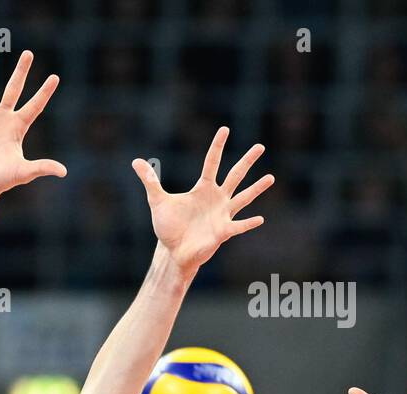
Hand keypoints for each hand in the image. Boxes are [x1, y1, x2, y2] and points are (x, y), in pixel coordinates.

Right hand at [0, 49, 66, 197]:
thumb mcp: (21, 173)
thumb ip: (40, 167)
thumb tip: (63, 171)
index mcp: (17, 127)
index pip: (34, 105)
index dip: (44, 92)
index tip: (55, 77)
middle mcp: (2, 117)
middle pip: (14, 89)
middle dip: (21, 71)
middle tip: (28, 53)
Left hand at [132, 127, 272, 277]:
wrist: (174, 251)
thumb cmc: (169, 227)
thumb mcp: (157, 201)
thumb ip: (150, 181)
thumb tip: (136, 162)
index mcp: (203, 189)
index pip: (212, 163)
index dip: (217, 146)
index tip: (224, 129)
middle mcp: (217, 198)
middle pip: (235, 175)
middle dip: (246, 161)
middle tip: (260, 146)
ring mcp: (222, 214)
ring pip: (243, 198)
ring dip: (256, 188)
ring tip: (270, 177)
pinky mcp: (223, 232)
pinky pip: (238, 226)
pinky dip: (248, 223)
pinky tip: (260, 218)